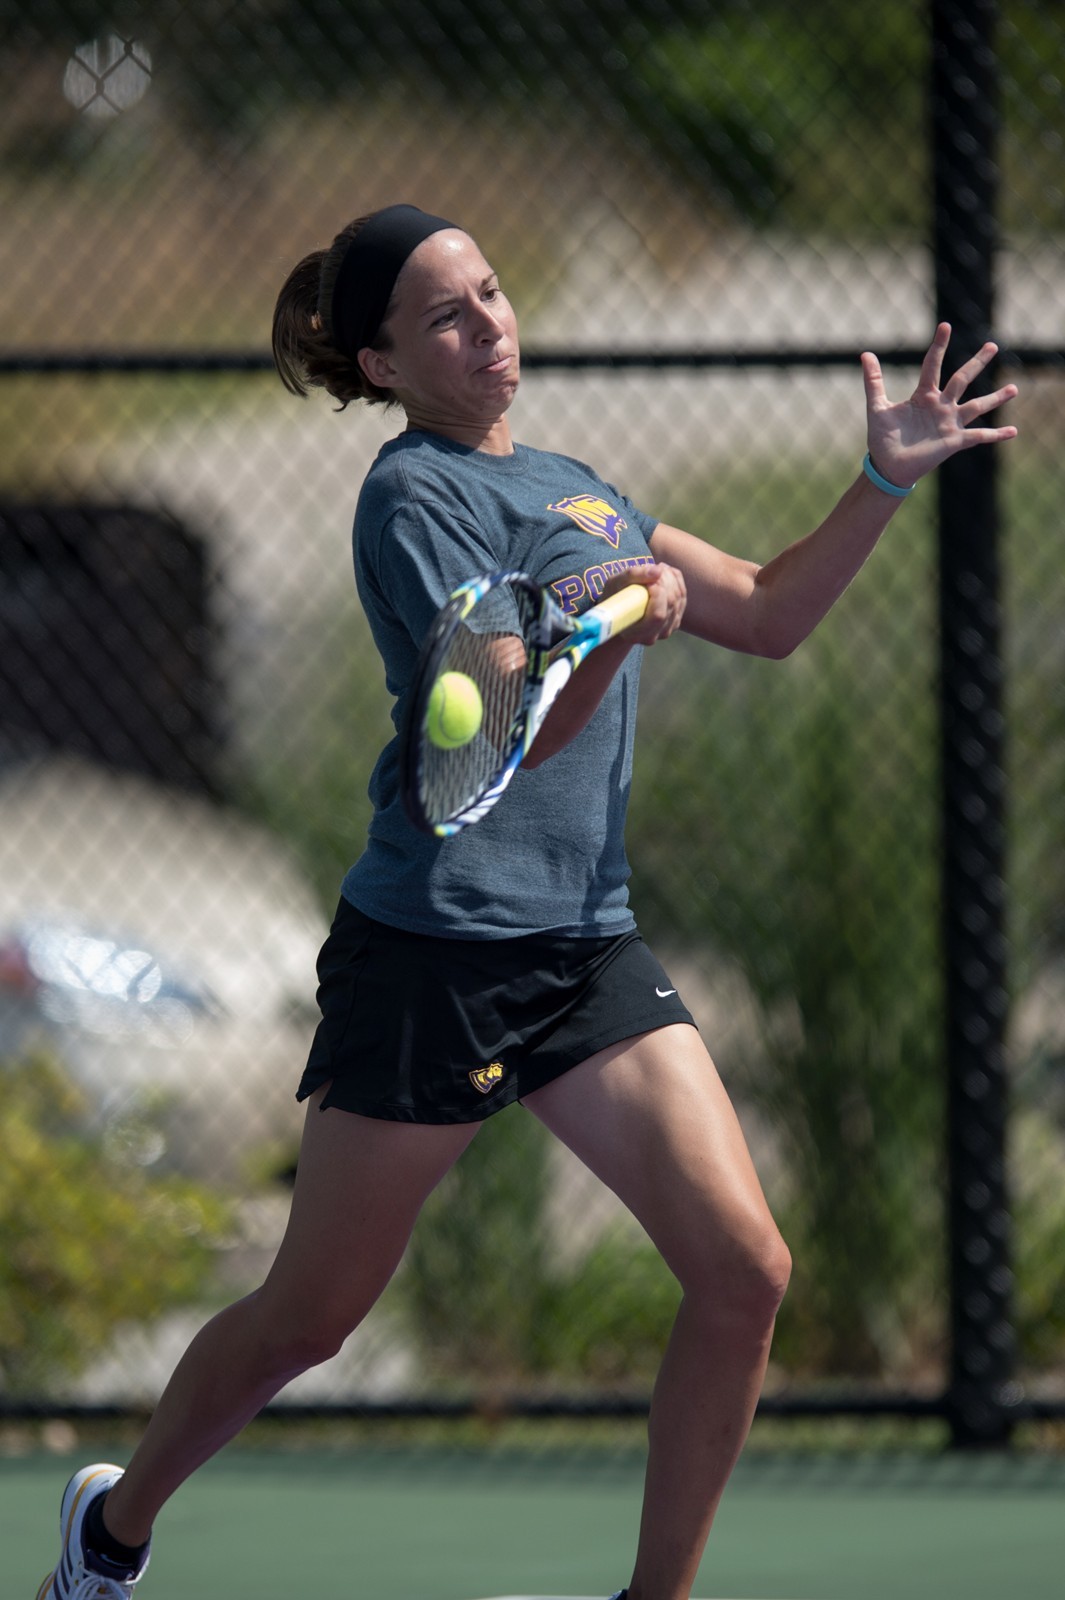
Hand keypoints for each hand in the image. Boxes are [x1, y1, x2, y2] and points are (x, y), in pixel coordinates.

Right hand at [603, 562, 686, 645]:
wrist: (617, 614)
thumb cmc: (613, 599)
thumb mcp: (614, 584)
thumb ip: (633, 575)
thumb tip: (658, 570)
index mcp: (635, 633)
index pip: (658, 615)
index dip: (658, 593)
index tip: (648, 579)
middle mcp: (652, 636)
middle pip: (671, 604)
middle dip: (665, 581)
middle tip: (653, 567)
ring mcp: (666, 630)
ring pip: (679, 599)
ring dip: (671, 578)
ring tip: (658, 568)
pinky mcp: (674, 621)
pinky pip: (682, 597)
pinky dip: (676, 581)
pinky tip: (665, 573)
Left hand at [861, 322, 1018, 487]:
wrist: (887, 467)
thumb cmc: (882, 438)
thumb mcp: (876, 407)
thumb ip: (874, 381)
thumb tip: (865, 354)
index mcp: (923, 395)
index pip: (933, 365)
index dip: (938, 346)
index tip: (945, 326)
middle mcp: (940, 406)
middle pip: (962, 379)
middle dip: (977, 362)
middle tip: (992, 345)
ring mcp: (949, 423)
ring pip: (976, 406)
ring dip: (995, 398)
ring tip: (1014, 388)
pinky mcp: (954, 442)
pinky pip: (978, 436)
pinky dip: (996, 435)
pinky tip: (1013, 431)